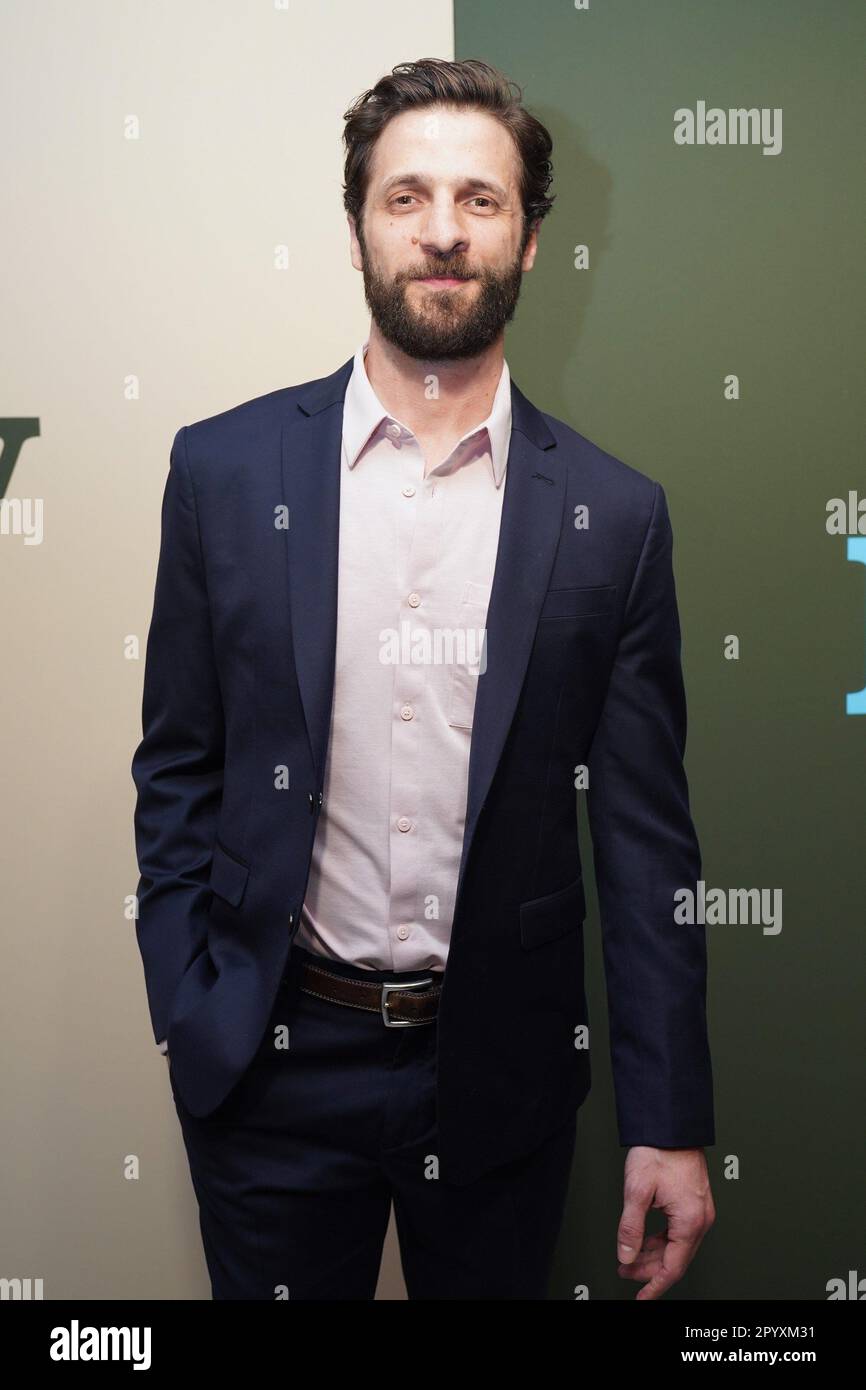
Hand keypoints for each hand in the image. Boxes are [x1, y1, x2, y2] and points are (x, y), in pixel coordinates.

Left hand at [616, 1146, 714, 1299]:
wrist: (671, 1126)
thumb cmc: (659, 1151)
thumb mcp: (637, 1190)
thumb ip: (630, 1227)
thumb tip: (626, 1254)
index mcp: (690, 1221)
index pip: (673, 1268)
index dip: (654, 1286)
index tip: (641, 1298)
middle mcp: (700, 1219)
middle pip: (675, 1259)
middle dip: (648, 1270)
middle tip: (624, 1271)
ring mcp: (699, 1211)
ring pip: (676, 1246)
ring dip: (653, 1255)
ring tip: (629, 1257)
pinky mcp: (694, 1203)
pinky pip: (678, 1232)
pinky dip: (660, 1240)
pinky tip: (644, 1240)